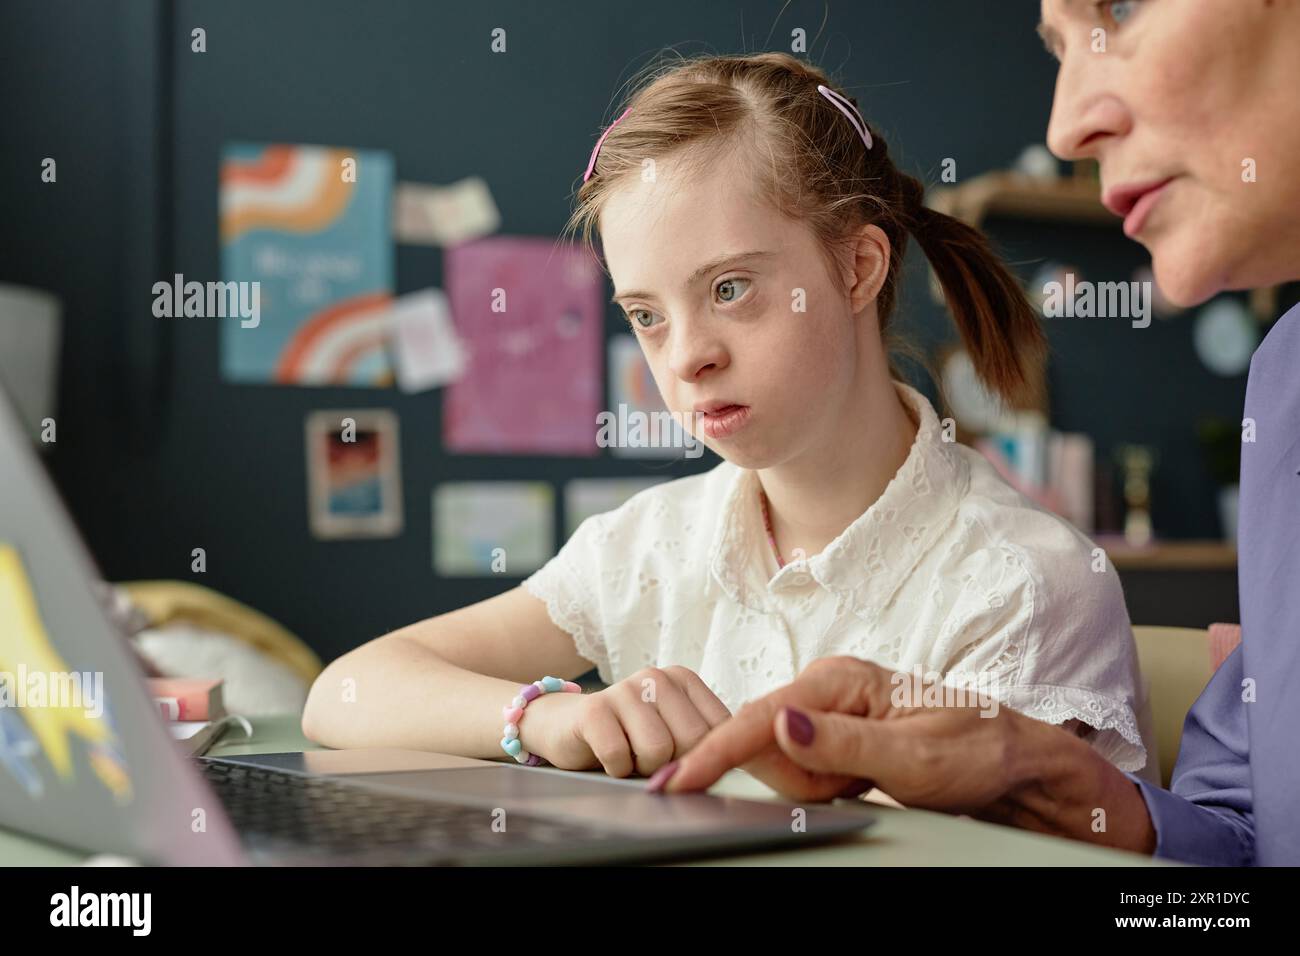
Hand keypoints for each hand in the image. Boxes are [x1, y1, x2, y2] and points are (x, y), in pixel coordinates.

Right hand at [523, 666, 730, 776]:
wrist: (564, 726)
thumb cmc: (628, 737)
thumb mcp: (672, 732)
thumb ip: (703, 742)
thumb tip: (734, 762)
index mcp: (684, 680)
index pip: (718, 729)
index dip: (703, 758)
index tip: (682, 762)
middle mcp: (658, 677)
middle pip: (692, 741)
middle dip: (672, 764)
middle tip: (649, 758)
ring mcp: (624, 689)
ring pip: (657, 751)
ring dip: (642, 768)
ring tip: (628, 755)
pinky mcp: (594, 709)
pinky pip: (618, 756)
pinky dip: (615, 769)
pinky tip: (607, 756)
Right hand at [655, 656, 1156, 851]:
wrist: (1013, 763)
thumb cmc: (975, 751)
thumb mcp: (913, 757)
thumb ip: (842, 742)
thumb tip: (782, 723)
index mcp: (839, 680)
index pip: (758, 717)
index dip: (713, 752)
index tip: (678, 780)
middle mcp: (826, 689)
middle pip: (762, 745)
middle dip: (794, 779)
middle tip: (855, 786)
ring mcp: (827, 714)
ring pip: (779, 764)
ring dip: (813, 786)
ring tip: (868, 781)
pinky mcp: (832, 737)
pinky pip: (800, 772)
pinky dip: (823, 788)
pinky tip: (860, 782)